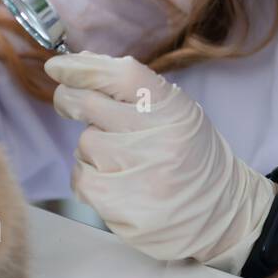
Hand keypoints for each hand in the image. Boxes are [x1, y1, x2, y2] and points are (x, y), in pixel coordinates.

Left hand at [45, 51, 275, 273]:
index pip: (122, 75)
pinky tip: (117, 183)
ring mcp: (138, 174)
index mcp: (174, 110)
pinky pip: (81, 177)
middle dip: (70, 99)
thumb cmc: (190, 155)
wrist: (220, 213)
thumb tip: (75, 64)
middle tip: (71, 103)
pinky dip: (90, 176)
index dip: (82, 68)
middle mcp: (158, 139)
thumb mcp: (177, 113)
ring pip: (85, 143)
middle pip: (89, 104)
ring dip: (92, 147)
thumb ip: (132, 90)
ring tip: (123, 161)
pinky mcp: (119, 205)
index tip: (57, 66)